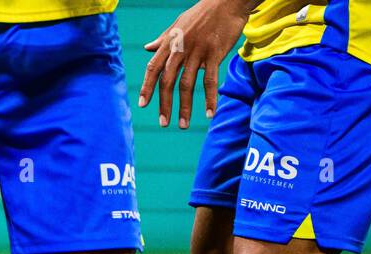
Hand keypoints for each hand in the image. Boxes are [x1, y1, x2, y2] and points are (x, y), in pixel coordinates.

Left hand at [139, 0, 250, 128]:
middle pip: (168, 81)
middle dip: (164, 104)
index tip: (143, 105)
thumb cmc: (203, 14)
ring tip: (183, 125)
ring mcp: (197, 51)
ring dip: (185, 107)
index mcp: (169, 43)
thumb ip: (163, 39)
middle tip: (163, 123)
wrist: (228, 1)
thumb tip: (147, 48)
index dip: (147, 87)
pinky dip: (210, 99)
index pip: (153, 68)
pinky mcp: (214, 53)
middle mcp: (180, 48)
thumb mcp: (178, 24)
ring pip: (187, 84)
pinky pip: (210, 80)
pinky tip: (210, 113)